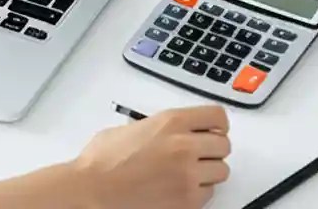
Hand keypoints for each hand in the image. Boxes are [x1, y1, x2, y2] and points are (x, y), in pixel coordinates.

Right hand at [73, 105, 231, 208]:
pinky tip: (178, 188)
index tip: (213, 130)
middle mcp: (184, 146)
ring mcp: (188, 175)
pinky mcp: (188, 200)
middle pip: (224, 145)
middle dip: (212, 149)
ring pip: (221, 171)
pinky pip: (209, 193)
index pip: (218, 117)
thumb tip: (174, 131)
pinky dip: (198, 192)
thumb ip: (161, 127)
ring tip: (186, 173)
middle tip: (198, 154)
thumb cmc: (102, 161)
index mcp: (170, 122)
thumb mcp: (132, 128)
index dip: (216, 125)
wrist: (92, 189)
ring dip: (207, 172)